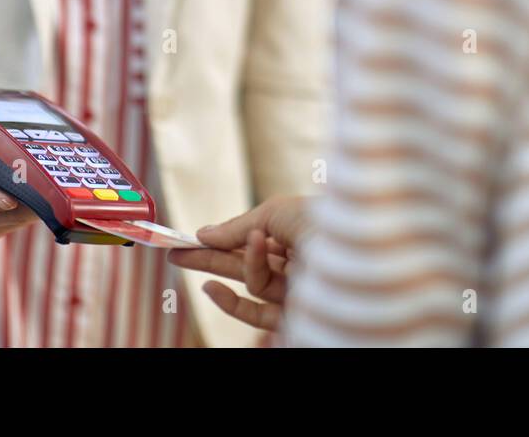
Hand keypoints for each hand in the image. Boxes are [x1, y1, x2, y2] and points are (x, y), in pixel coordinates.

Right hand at [167, 195, 311, 331]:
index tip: (191, 237)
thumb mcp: (273, 213)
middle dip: (209, 256)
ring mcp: (298, 289)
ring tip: (217, 248)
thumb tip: (202, 234)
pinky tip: (210, 286)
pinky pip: (258, 312)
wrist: (354, 256)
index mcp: (301, 231)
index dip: (224, 237)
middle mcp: (301, 260)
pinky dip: (232, 302)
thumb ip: (237, 227)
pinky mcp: (295, 315)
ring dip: (233, 264)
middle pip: (247, 261)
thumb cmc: (319, 223)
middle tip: (173, 253)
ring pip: (252, 283)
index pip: (256, 236)